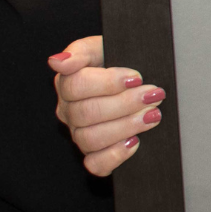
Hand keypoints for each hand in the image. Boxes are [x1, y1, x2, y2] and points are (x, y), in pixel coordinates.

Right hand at [51, 35, 163, 175]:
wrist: (138, 82)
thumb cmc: (120, 62)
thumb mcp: (103, 47)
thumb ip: (80, 50)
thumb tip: (58, 62)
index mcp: (68, 83)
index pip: (75, 86)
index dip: (107, 83)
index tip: (136, 77)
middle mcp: (69, 111)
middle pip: (86, 113)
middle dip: (124, 104)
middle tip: (153, 95)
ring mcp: (80, 134)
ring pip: (91, 139)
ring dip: (126, 127)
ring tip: (152, 115)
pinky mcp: (94, 155)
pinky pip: (95, 165)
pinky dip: (115, 155)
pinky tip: (135, 142)